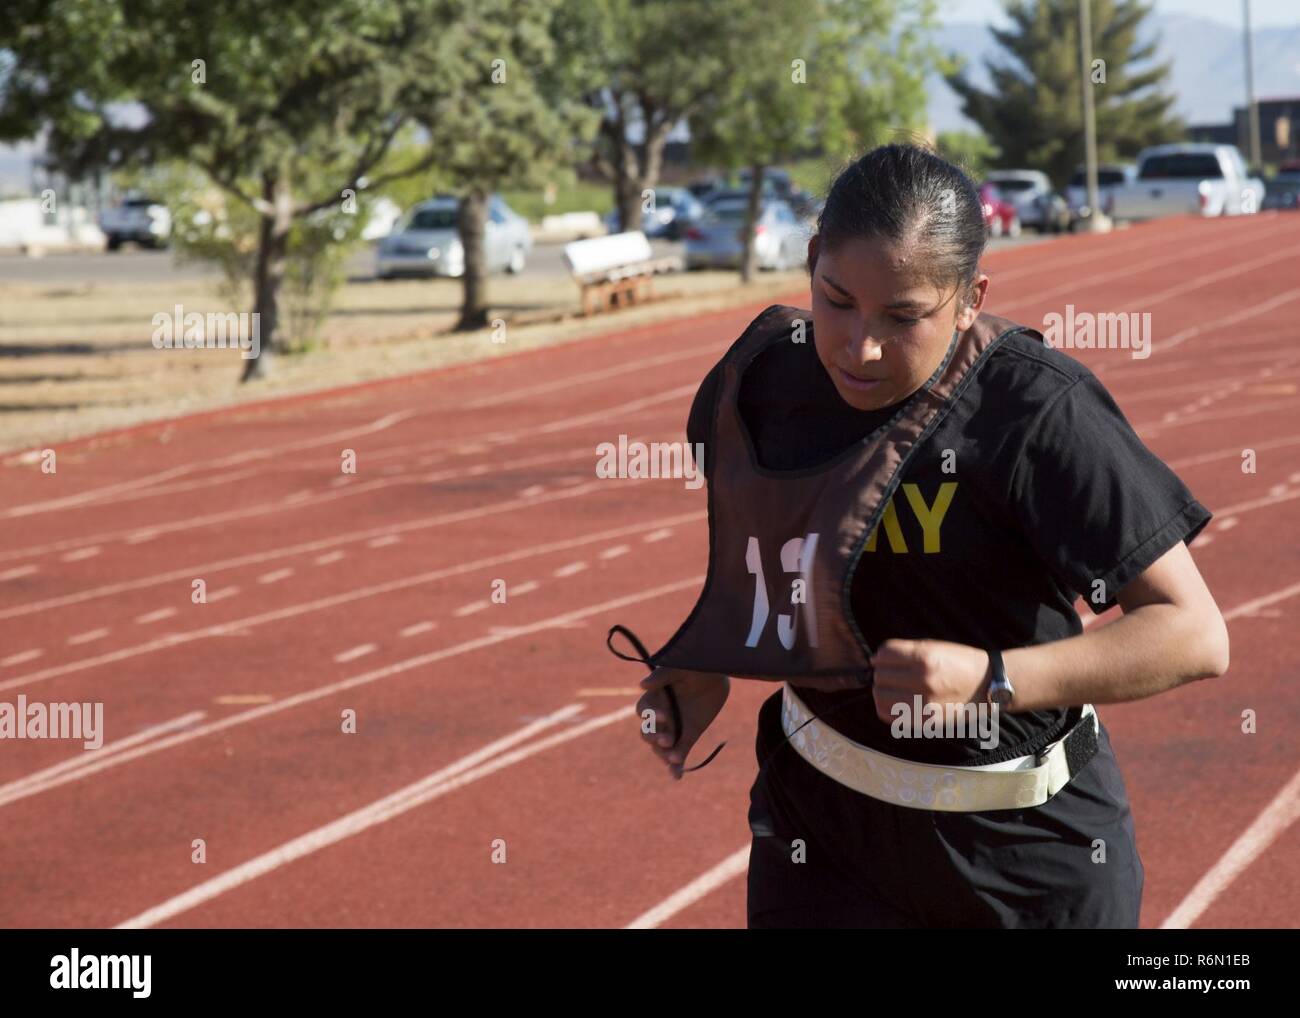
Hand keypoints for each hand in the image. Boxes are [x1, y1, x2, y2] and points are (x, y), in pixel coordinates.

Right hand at [636, 667, 728, 779]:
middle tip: (666, 740)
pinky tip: (676, 776)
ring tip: (674, 759)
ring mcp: (674, 727)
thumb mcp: (680, 666)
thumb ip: (662, 676)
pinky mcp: (688, 735)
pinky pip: (679, 753)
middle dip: (654, 738)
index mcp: (655, 697)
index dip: (651, 716)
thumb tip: (641, 685)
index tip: (665, 716)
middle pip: (647, 732)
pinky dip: (676, 766)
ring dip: (664, 754)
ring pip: (661, 747)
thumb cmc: (695, 664)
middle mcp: (660, 714)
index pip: (644, 711)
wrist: (717, 672)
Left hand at [869, 639, 991, 723]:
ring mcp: (924, 704)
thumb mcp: (934, 647)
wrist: (989, 685)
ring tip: (891, 688)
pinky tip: (895, 702)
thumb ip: (904, 651)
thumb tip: (875, 660)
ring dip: (881, 690)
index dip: (881, 655)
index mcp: (926, 658)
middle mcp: (923, 681)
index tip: (886, 658)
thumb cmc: (961, 662)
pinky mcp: (925, 722)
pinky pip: (889, 716)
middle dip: (882, 672)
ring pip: (880, 696)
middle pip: (880, 676)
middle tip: (891, 674)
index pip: (884, 654)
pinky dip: (886, 708)